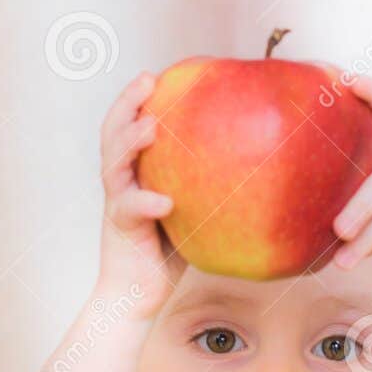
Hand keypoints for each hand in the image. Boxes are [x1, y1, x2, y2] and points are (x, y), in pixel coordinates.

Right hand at [95, 71, 185, 319]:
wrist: (136, 297)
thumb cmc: (169, 255)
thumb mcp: (192, 212)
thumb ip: (208, 186)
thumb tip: (257, 163)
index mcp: (135, 173)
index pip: (131, 126)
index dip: (139, 97)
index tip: (162, 73)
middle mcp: (121, 182)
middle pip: (113, 133)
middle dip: (127, 103)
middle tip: (149, 80)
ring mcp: (117, 204)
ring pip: (114, 164)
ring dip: (130, 142)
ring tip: (151, 126)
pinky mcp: (120, 230)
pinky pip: (130, 210)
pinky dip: (145, 202)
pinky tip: (164, 201)